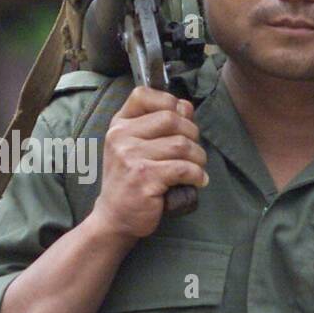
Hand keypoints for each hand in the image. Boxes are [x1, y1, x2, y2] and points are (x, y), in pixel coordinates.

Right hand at [89, 86, 207, 241]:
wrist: (114, 218)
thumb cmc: (130, 181)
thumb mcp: (136, 147)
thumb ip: (158, 124)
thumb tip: (186, 106)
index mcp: (118, 126)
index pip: (143, 95)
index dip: (168, 102)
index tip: (179, 120)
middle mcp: (121, 137)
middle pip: (171, 119)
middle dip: (192, 134)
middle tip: (193, 152)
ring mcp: (131, 158)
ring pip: (181, 144)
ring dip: (198, 157)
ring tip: (197, 168)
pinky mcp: (144, 178)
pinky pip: (183, 168)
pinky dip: (197, 175)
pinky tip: (197, 181)